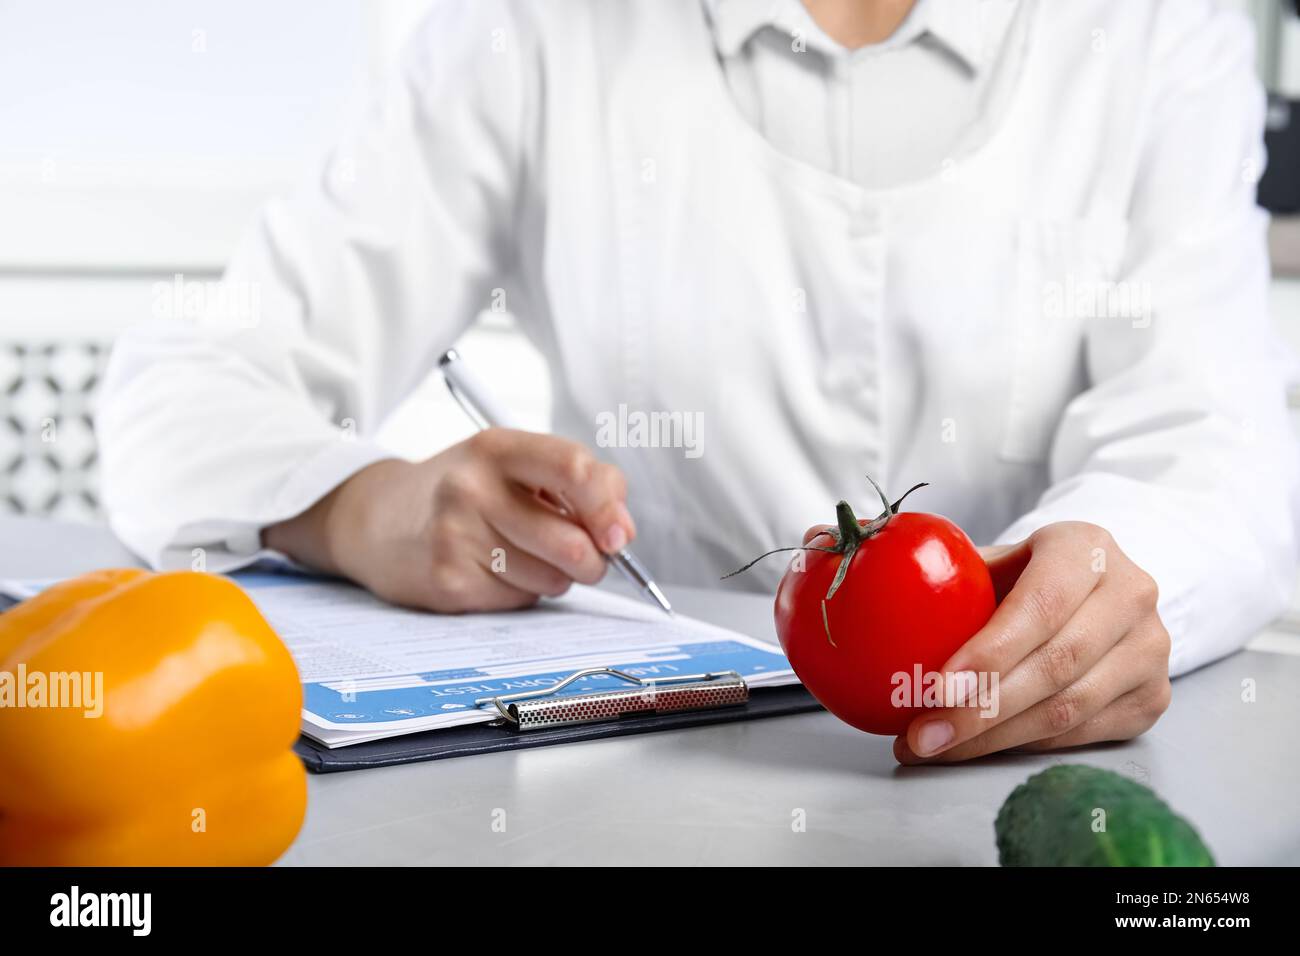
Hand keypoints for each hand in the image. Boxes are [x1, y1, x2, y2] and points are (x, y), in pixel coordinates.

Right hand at [263, 429, 634, 611]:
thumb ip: (574, 485)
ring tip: (518, 555)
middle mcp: (472, 487)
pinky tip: (491, 572)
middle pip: (571, 542)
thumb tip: (621, 532)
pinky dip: (519, 593)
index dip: (607, 506)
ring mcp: (456, 535)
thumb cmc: (460, 492)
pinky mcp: (448, 581)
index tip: (619, 535)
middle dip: (591, 560)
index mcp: (496, 447)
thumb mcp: (511, 466)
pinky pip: (520, 601)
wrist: (376, 520)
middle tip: (581, 556)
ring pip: (551, 579)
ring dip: (552, 577)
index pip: (573, 468)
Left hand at [894, 521, 1171, 762]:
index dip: (989, 652)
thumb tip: (819, 538)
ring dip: (993, 739)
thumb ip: (915, 554)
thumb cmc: (1020, 574)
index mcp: (1084, 547)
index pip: (1039, 605)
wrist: (1094, 588)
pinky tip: (972, 748)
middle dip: (980, 711)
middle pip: (1054, 667)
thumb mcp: (985, 555)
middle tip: (920, 734)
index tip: (935, 686)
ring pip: (1068, 710)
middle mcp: (1132, 594)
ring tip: (932, 747)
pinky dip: (1020, 746)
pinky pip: (1080, 734)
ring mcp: (1150, 649)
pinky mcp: (1152, 696)